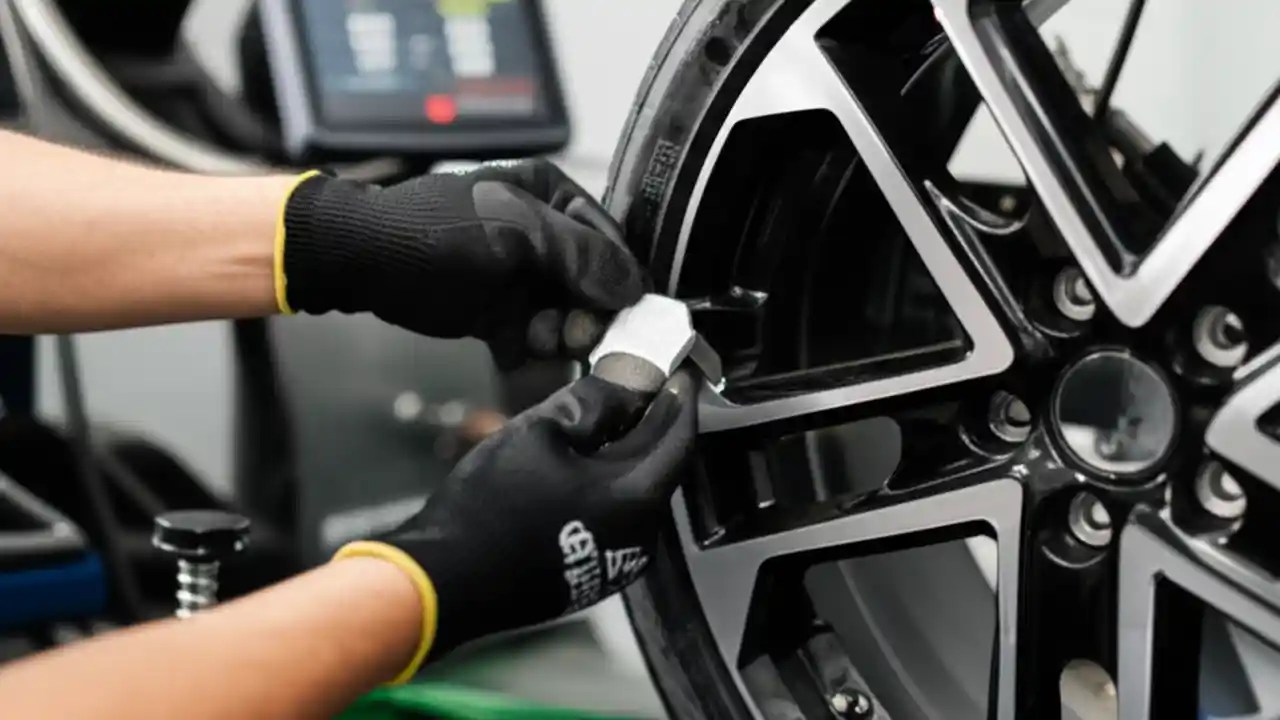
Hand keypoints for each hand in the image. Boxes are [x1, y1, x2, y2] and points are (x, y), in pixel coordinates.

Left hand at [279, 160, 644, 367]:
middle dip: (582, 316)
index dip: (618, 284)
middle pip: (594, 288)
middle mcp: (545, 235)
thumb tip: (635, 288)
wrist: (363, 263)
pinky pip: (535, 339)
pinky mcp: (501, 312)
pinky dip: (526, 349)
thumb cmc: (438, 235)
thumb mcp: (514, 232)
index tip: (615, 318)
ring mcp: (523, 276)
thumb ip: (579, 255)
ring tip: (526, 337)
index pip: (612, 244)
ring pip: (568, 318)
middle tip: (561, 334)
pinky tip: (504, 347)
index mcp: (554, 196)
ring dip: (554, 336)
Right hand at [372, 370, 696, 657]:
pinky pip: (617, 518)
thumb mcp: (543, 431)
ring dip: (626, 455)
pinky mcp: (594, 574)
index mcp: (637, 498)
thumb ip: (597, 401)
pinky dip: (609, 486)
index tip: (675, 370)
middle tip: (632, 387)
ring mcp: (619, 560)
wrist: (448, 580)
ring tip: (601, 421)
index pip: (679, 436)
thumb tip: (630, 380)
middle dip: (650, 423)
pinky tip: (579, 467)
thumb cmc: (491, 504)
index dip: (680, 397)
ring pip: (637, 492)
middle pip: (661, 465)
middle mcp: (642, 535)